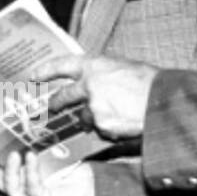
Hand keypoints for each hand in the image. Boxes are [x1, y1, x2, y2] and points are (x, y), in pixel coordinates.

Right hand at [0, 152, 95, 195]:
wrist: (92, 188)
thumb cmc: (70, 172)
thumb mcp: (44, 157)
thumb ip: (28, 148)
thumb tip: (17, 122)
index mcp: (18, 189)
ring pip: (11, 190)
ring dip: (8, 171)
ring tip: (10, 154)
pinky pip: (33, 187)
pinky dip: (30, 171)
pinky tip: (30, 157)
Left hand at [33, 54, 158, 139]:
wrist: (163, 102)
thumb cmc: (150, 82)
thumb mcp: (124, 68)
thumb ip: (104, 75)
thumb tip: (94, 84)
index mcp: (95, 66)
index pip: (62, 65)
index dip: (46, 70)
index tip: (33, 76)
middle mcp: (89, 86)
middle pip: (63, 97)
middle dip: (56, 104)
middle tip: (52, 107)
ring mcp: (93, 108)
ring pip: (85, 117)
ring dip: (93, 118)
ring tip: (114, 114)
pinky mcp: (101, 126)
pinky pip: (100, 130)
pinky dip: (109, 129)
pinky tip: (124, 123)